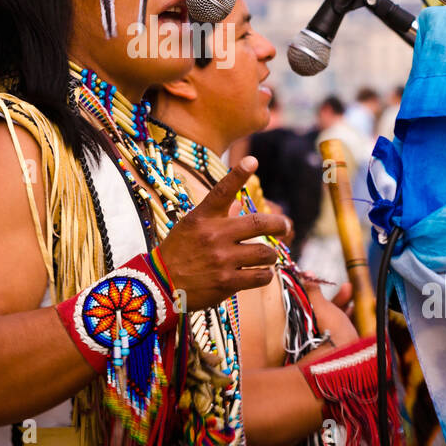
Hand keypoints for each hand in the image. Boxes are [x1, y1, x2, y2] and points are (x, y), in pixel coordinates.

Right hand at [157, 157, 288, 309]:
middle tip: (285, 226)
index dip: (238, 174)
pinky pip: (261, 276)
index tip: (252, 161)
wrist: (160, 285)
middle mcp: (214, 235)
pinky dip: (266, 274)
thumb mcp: (192, 226)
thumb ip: (217, 215)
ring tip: (268, 257)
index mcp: (203, 217)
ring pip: (265, 253)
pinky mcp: (227, 282)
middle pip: (259, 223)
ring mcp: (222, 259)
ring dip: (271, 255)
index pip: (222, 191)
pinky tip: (262, 273)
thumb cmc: (177, 252)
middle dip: (279, 224)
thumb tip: (240, 203)